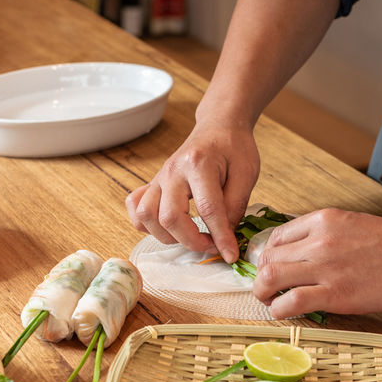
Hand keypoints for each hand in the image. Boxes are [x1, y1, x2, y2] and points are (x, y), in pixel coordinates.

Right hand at [126, 119, 258, 263]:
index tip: (230, 255)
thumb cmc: (233, 148)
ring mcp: (158, 178)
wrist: (218, 127)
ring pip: (147, 216)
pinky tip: (166, 227)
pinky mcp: (152, 184)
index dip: (220, 237)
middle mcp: (172, 171)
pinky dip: (146, 224)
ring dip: (167, 236)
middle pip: (170, 217)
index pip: (208, 210)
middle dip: (192, 241)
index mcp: (198, 163)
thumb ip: (235, 205)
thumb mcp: (246, 174)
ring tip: (189, 236)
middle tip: (211, 245)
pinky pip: (135, 209)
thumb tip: (224, 237)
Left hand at [252, 208, 381, 317]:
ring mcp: (326, 267)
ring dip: (262, 293)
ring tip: (270, 302)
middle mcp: (319, 241)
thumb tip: (297, 254)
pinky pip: (290, 303)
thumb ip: (322, 234)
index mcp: (322, 220)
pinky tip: (284, 313)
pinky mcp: (335, 293)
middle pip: (268, 258)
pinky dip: (279, 310)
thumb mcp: (350, 224)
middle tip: (267, 290)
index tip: (272, 269)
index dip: (268, 257)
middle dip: (261, 277)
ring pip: (271, 278)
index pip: (276, 237)